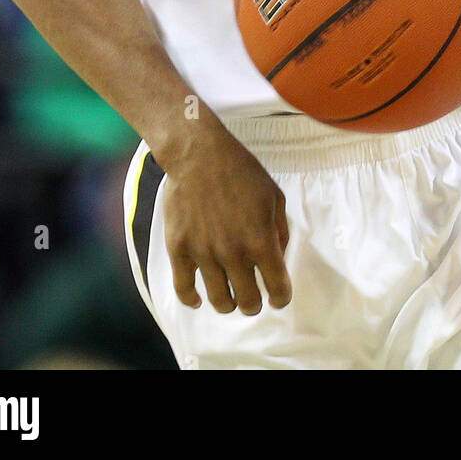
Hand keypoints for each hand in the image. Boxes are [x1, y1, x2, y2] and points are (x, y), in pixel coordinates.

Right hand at [161, 111, 291, 316]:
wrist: (198, 154)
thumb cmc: (241, 171)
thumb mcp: (274, 196)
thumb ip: (280, 230)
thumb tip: (278, 257)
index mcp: (261, 241)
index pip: (277, 288)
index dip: (281, 297)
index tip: (278, 298)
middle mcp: (233, 254)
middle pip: (248, 301)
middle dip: (254, 304)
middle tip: (252, 298)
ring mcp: (204, 254)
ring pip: (219, 301)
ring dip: (228, 304)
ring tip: (230, 299)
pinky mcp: (179, 250)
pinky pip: (184, 289)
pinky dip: (192, 300)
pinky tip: (198, 299)